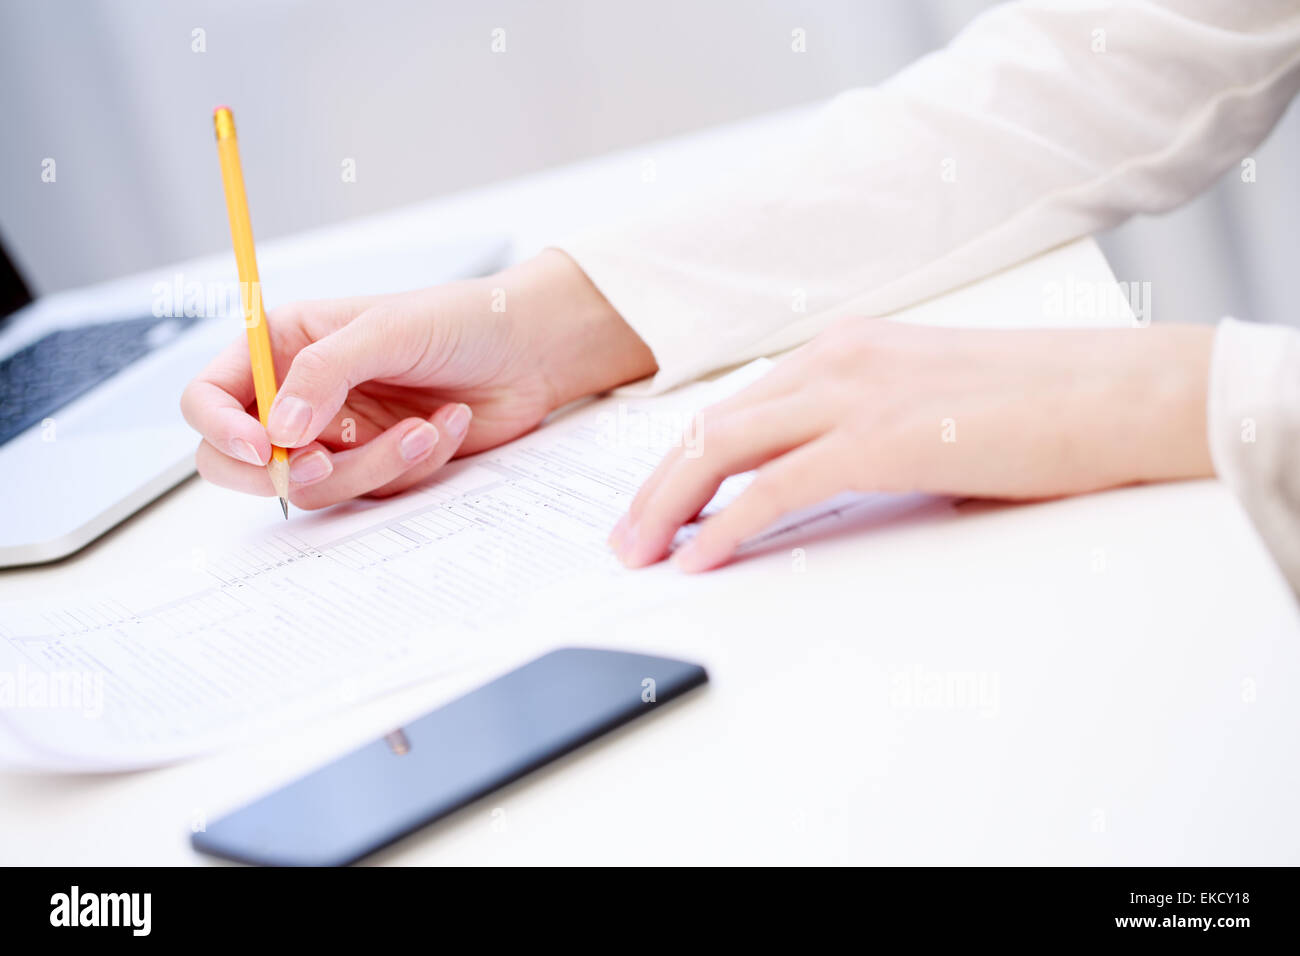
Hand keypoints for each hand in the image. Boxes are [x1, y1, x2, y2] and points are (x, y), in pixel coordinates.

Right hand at [182, 250, 655, 508]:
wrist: (530, 351)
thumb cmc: (460, 319)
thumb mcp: (388, 329)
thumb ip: (325, 374)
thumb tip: (277, 434)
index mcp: (282, 347)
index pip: (210, 398)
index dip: (220, 429)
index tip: (263, 448)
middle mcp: (299, 396)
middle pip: (239, 462)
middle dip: (287, 471)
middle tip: (329, 463)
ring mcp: (337, 436)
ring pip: (314, 486)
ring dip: (372, 466)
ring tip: (424, 430)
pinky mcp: (378, 466)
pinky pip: (370, 493)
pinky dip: (411, 468)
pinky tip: (447, 428)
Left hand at [610, 318, 1214, 571]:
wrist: (1123, 391)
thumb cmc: (1042, 404)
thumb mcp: (930, 406)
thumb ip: (865, 432)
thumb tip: (817, 485)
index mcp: (848, 349)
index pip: (739, 406)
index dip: (686, 459)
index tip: (659, 501)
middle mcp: (838, 360)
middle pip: (713, 424)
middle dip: (657, 485)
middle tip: (626, 537)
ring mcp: (857, 393)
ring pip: (725, 448)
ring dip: (671, 505)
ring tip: (641, 552)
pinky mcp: (882, 438)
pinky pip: (777, 485)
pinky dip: (729, 525)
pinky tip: (703, 557)